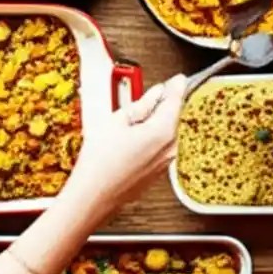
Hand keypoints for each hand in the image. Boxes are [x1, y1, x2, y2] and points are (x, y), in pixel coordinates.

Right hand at [65, 75, 185, 207]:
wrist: (94, 195)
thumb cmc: (101, 162)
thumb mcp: (118, 121)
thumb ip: (142, 104)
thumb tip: (155, 94)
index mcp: (163, 131)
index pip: (176, 100)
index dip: (177, 86)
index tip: (178, 78)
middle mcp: (169, 148)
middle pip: (172, 117)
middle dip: (162, 105)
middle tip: (145, 97)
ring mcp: (165, 162)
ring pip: (165, 133)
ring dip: (154, 123)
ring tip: (130, 121)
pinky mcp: (157, 172)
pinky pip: (159, 148)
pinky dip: (150, 138)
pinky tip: (130, 139)